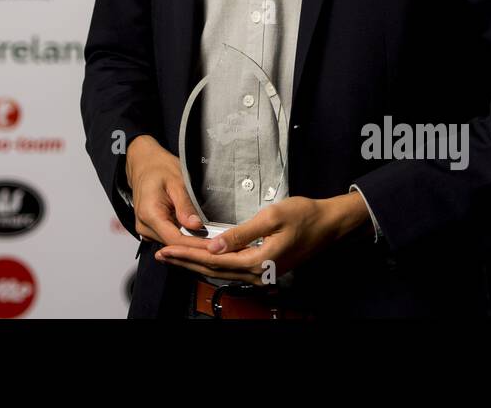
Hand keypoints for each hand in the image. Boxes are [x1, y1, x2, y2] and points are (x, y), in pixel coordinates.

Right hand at [126, 135, 210, 249]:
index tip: (214, 246)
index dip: (196, 245)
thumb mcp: (176, 181)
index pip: (175, 240)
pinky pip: (169, 238)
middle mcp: (144, 225)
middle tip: (219, 245)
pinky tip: (198, 235)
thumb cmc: (159, 168)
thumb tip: (196, 225)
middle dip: (196, 246)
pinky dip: (184, 238)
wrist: (144, 164)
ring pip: (172, 244)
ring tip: (212, 240)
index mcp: (149, 213)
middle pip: (174, 245)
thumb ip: (185, 205)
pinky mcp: (150, 229)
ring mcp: (146, 229)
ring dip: (191, 243)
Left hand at [154, 193, 370, 283]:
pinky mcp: (263, 268)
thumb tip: (214, 247)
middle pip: (213, 270)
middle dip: (185, 262)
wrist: (329, 225)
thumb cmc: (304, 216)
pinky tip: (200, 258)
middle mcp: (258, 273)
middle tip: (160, 255)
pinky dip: (211, 264)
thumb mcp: (271, 217)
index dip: (187, 254)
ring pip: (220, 271)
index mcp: (259, 261)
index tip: (166, 248)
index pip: (214, 260)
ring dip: (195, 264)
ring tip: (173, 257)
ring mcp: (261, 274)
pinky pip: (231, 269)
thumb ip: (241, 234)